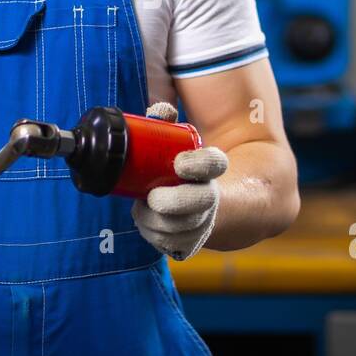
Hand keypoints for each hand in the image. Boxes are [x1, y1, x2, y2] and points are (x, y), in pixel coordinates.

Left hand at [131, 101, 225, 260]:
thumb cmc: (177, 168)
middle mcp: (212, 197)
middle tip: (152, 197)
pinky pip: (169, 244)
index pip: (213, 163)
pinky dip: (153, 234)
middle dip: (175, 202)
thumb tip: (160, 111)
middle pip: (200, 202)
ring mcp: (202, 223)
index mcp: (211, 168)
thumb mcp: (176, 144)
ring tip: (142, 207)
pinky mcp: (188, 243)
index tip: (179, 163)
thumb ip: (166, 125)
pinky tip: (147, 223)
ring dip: (156, 220)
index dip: (198, 164)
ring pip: (180, 227)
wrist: (197, 203)